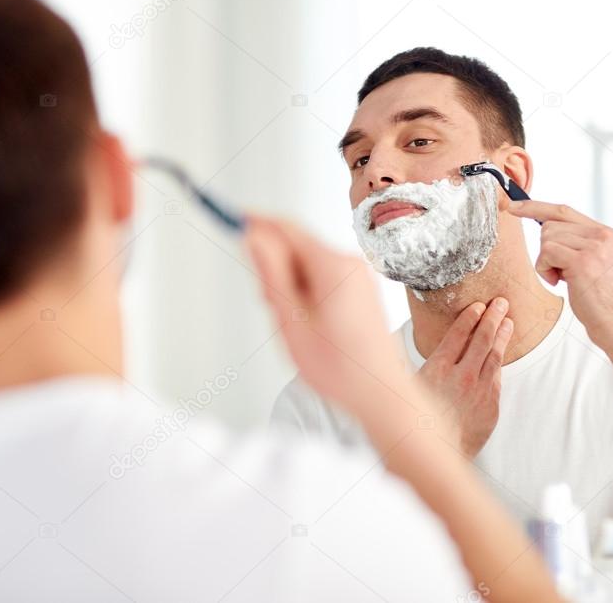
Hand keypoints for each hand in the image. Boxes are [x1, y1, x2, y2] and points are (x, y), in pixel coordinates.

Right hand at [244, 216, 405, 411]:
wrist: (380, 391)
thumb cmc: (340, 367)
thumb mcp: (292, 320)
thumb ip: (271, 273)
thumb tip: (254, 236)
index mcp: (333, 266)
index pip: (286, 228)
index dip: (257, 223)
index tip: (233, 220)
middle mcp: (350, 262)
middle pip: (297, 245)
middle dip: (274, 267)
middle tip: (269, 304)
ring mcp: (358, 274)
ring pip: (307, 263)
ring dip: (289, 283)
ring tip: (294, 323)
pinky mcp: (360, 286)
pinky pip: (322, 275)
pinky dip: (306, 290)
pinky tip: (308, 322)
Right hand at [416, 298, 512, 457]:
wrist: (436, 460)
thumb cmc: (414, 426)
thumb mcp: (402, 392)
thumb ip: (400, 367)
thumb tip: (382, 350)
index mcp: (437, 370)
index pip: (458, 335)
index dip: (469, 318)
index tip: (477, 307)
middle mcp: (461, 377)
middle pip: (481, 340)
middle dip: (492, 318)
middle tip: (500, 303)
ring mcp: (479, 392)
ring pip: (494, 357)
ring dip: (502, 336)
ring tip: (507, 321)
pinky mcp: (491, 406)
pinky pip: (496, 379)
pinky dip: (499, 363)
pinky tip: (500, 354)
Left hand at [508, 200, 612, 352]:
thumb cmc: (603, 300)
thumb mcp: (596, 262)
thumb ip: (578, 244)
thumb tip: (546, 229)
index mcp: (605, 233)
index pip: (563, 210)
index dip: (535, 206)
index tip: (513, 206)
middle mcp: (601, 235)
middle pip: (550, 225)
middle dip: (546, 250)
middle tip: (561, 272)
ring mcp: (593, 247)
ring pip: (546, 239)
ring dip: (546, 262)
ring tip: (564, 279)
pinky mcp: (583, 262)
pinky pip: (546, 253)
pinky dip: (545, 269)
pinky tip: (560, 283)